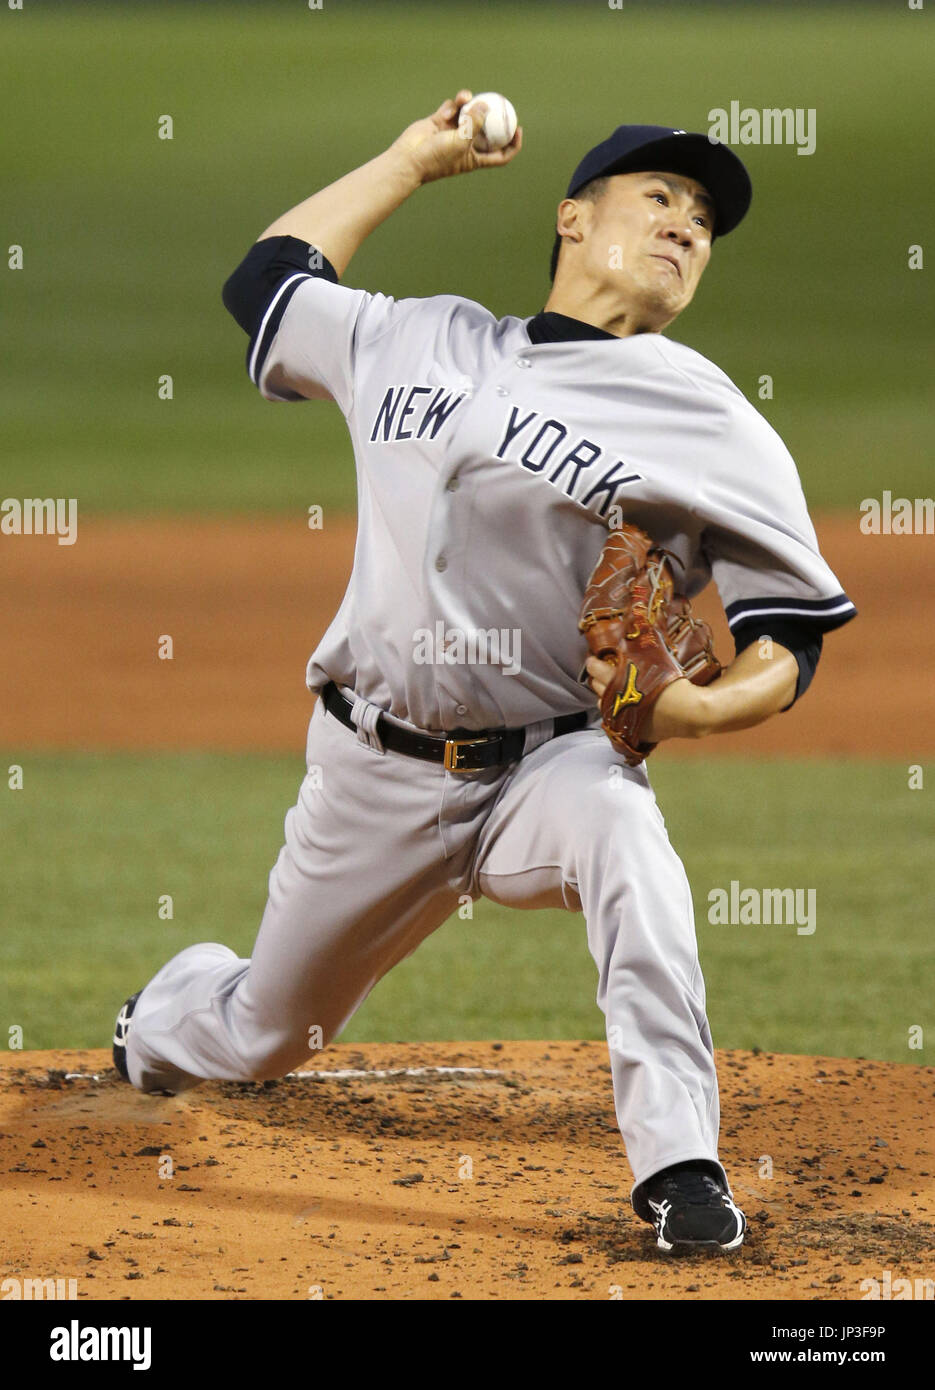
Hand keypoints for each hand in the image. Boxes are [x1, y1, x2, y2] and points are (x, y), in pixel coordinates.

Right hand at [390, 90, 522, 185]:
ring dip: (468, 103)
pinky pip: (452, 107)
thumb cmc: (436, 158)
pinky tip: (446, 112)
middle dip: (493, 116)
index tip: (518, 129)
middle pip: (487, 129)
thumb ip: (475, 123)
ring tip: (464, 98)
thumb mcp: (461, 142)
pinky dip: (451, 106)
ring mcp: (453, 132)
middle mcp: (466, 145)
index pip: (500, 154)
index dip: (512, 144)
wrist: (409, 158)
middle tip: (500, 101)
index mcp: (475, 158)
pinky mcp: (441, 121)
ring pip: (469, 113)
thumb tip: (485, 105)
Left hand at [585, 657, 709, 740]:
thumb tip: (641, 621)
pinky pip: (615, 719)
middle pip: (597, 686)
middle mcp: (617, 699)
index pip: (596, 669)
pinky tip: (622, 705)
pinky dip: (615, 711)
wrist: (691, 713)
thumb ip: (647, 646)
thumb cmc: (677, 682)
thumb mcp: (662, 658)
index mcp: (620, 680)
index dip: (593, 663)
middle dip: (597, 678)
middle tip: (601, 671)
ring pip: (603, 704)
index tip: (593, 659)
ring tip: (611, 688)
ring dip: (604, 695)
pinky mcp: (632, 730)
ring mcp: (623, 717)